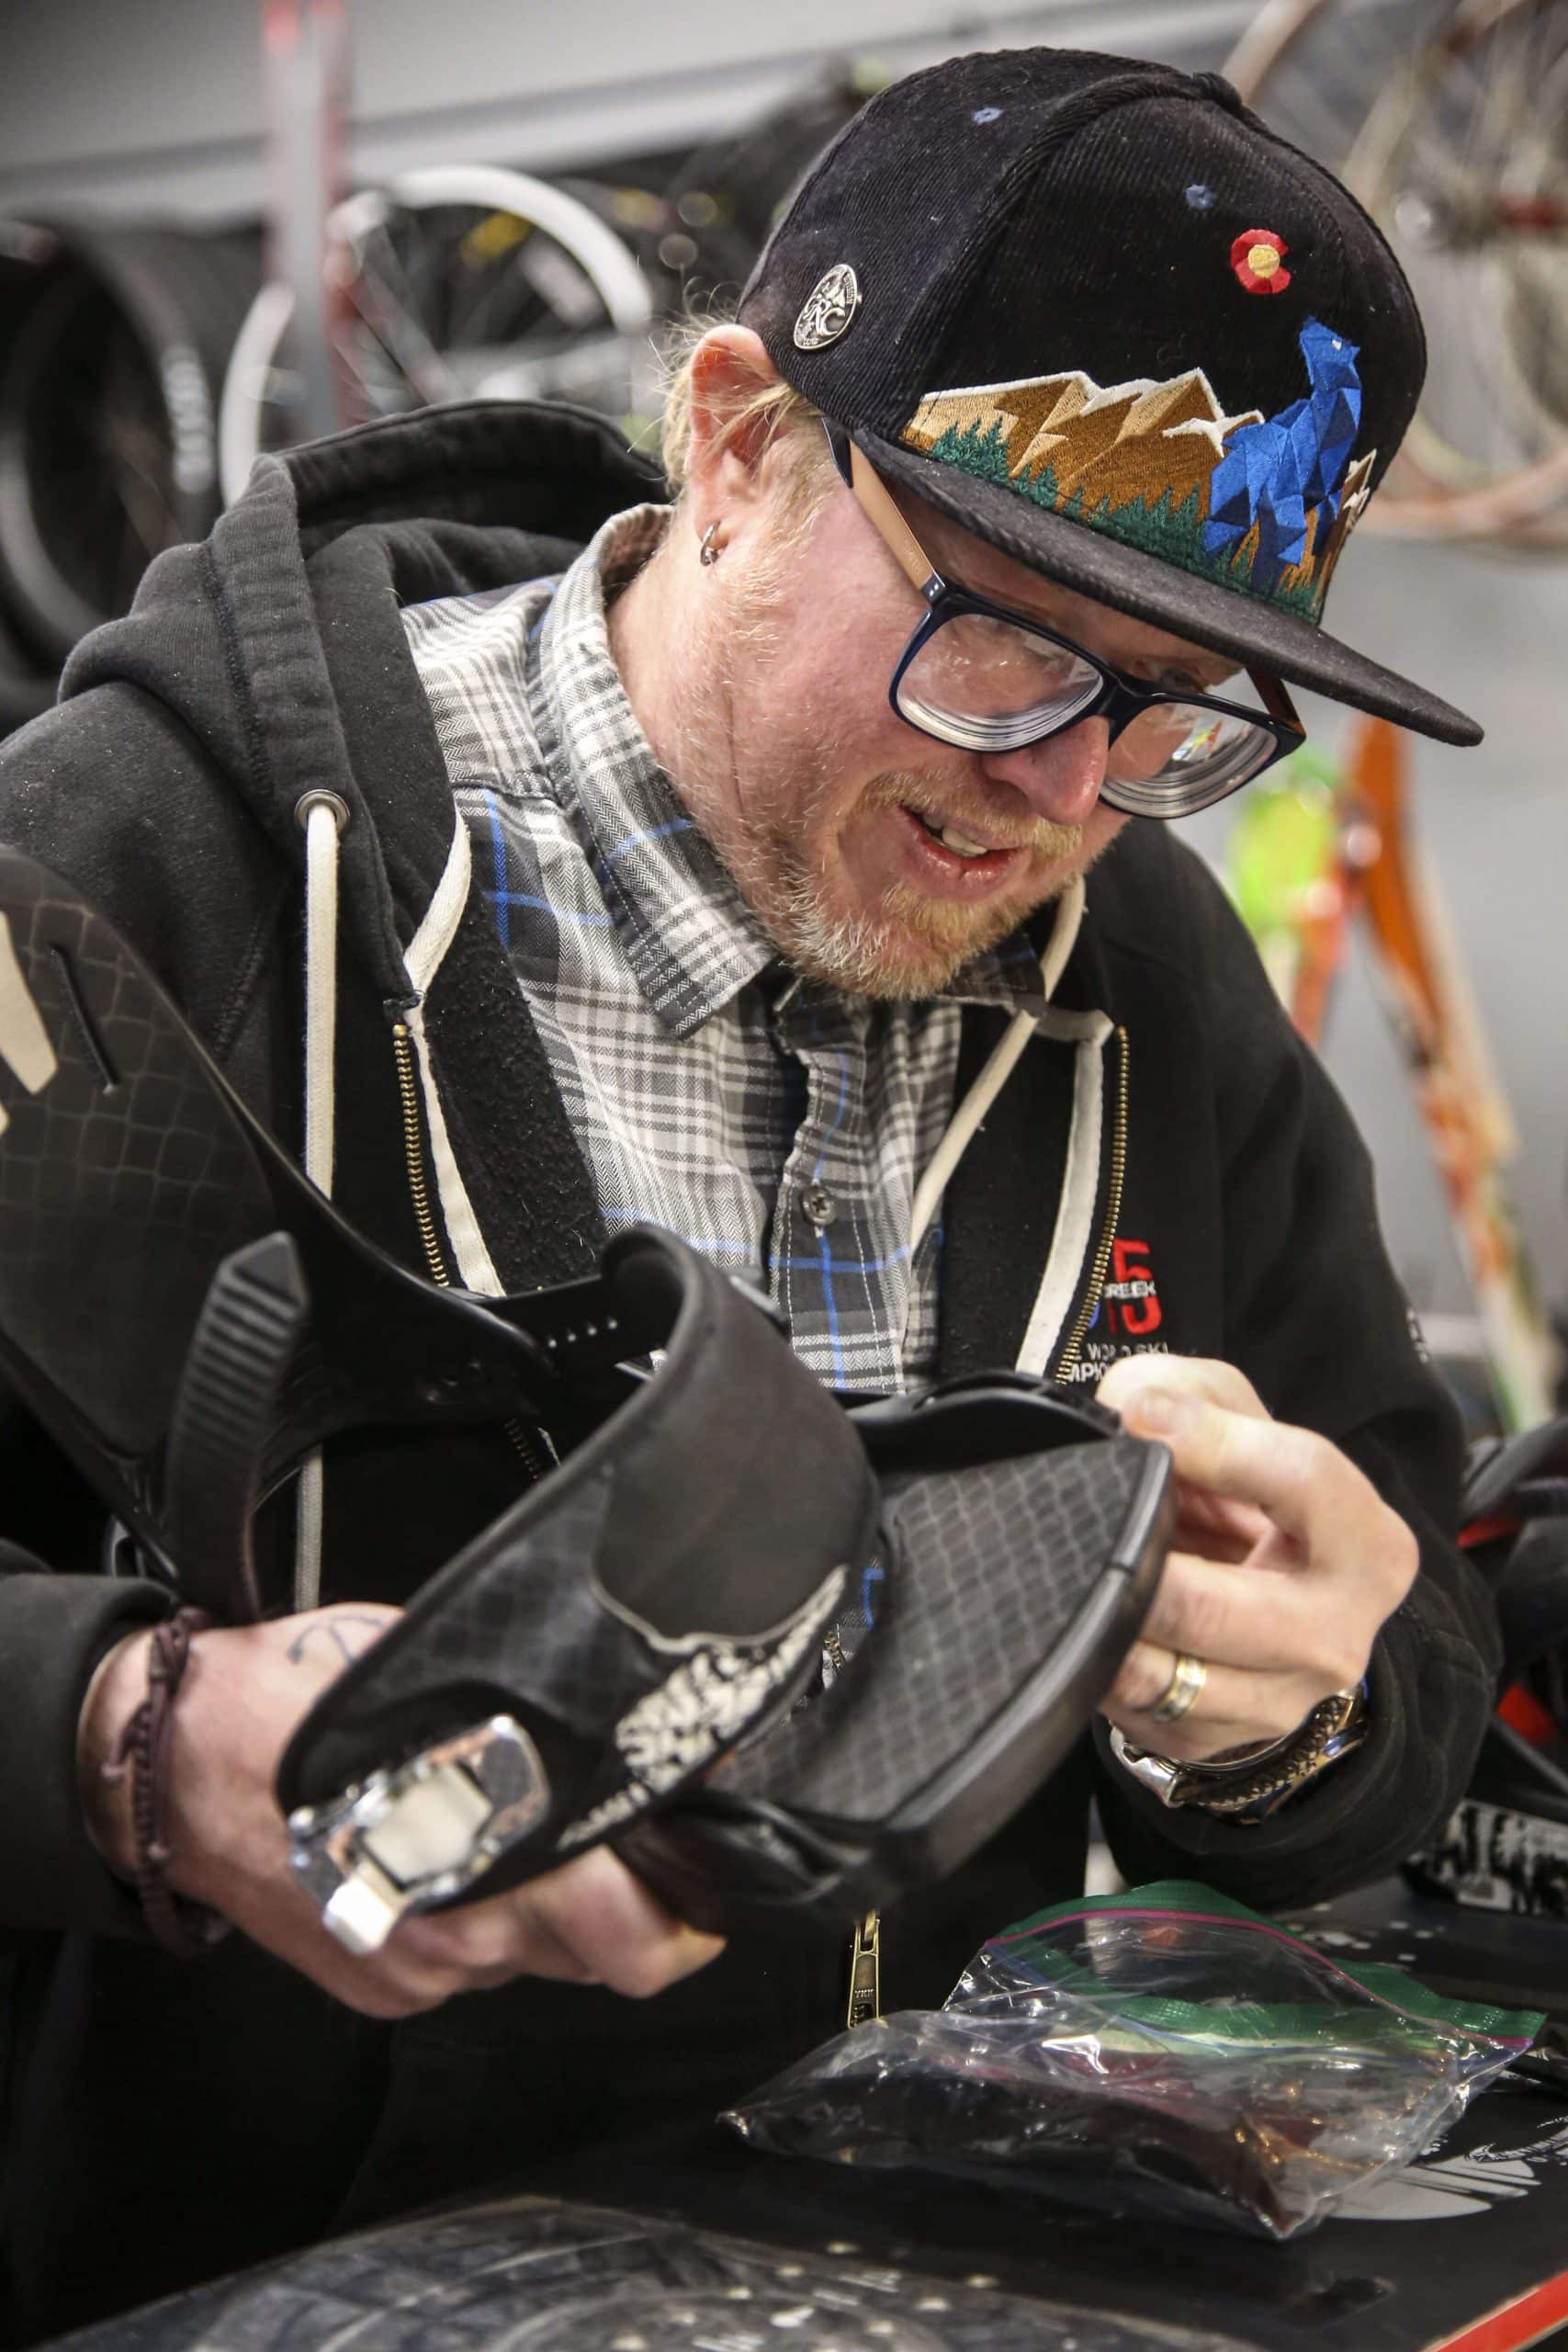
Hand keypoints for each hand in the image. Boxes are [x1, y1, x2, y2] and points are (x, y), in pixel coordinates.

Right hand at [79, 1603, 723, 2016]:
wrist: (171, 1763)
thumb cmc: (296, 1700)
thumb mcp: (434, 1671)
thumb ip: (537, 1712)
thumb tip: (627, 1717)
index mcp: (481, 1850)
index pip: (632, 1923)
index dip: (688, 1896)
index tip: (707, 1857)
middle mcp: (456, 1930)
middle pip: (605, 1953)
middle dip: (641, 1910)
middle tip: (647, 1849)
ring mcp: (416, 1968)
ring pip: (540, 1962)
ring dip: (559, 1914)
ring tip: (538, 1835)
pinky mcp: (380, 1986)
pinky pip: (471, 1972)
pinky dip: (485, 1926)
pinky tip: (458, 1859)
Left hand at [1095, 1356, 1416, 1761]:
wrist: (1264, 1605)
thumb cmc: (1251, 1499)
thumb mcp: (1242, 1423)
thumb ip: (1195, 1393)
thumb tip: (1137, 1412)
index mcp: (1368, 1544)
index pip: (1307, 1483)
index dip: (1219, 1445)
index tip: (1144, 1419)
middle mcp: (1336, 1635)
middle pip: (1220, 1610)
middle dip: (1141, 1562)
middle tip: (1090, 1517)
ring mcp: (1276, 1702)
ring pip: (1163, 1672)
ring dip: (1107, 1614)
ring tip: (1080, 1562)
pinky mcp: (1210, 1742)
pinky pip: (1128, 1703)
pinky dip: (1095, 1653)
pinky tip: (1086, 1613)